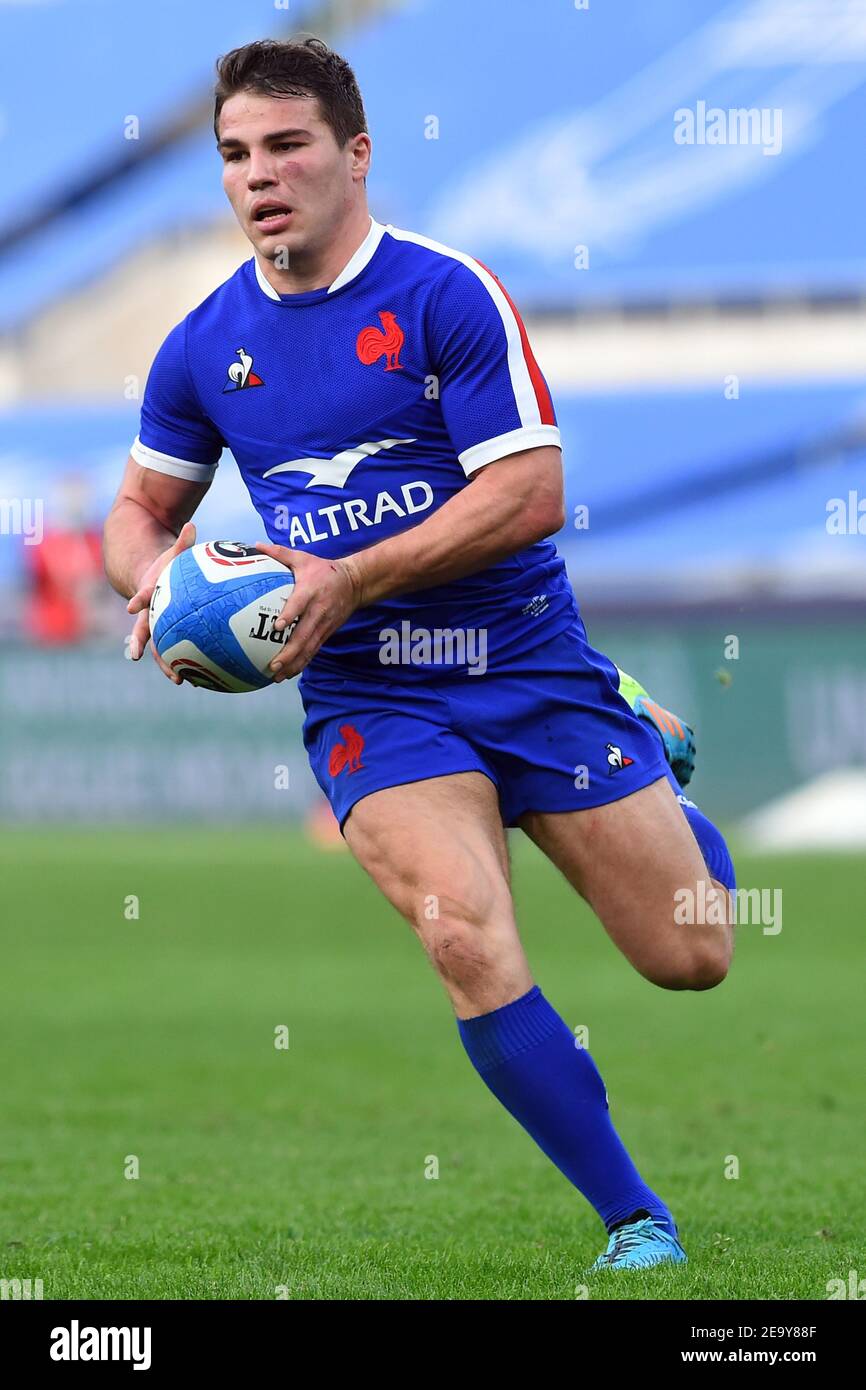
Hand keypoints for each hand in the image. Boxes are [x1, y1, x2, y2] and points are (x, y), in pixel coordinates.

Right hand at [127, 521, 196, 682]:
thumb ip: (183, 542)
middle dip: (141, 644)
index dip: (137, 601)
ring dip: (166, 664)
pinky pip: (177, 651)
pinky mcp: (169, 635)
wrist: (155, 580)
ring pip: (159, 648)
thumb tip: (192, 524)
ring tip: (179, 680)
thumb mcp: (174, 553)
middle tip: (138, 657)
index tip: (133, 607)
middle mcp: (149, 614)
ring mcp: (158, 627)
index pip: (140, 597)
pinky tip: (202, 679)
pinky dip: (186, 664)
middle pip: (143, 631)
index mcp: (148, 594)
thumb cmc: (167, 566)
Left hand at [254, 543, 360, 680]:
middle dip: (289, 652)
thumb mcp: (304, 558)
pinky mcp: (326, 633)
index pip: (300, 605)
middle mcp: (318, 611)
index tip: (278, 626)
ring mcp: (324, 625)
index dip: (290, 615)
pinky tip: (288, 674)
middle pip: (304, 635)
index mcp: (311, 591)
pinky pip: (313, 650)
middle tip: (273, 664)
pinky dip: (302, 663)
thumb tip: (256, 545)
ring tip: (277, 676)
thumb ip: (280, 553)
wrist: (355, 583)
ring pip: (309, 648)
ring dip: (294, 663)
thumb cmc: (324, 570)